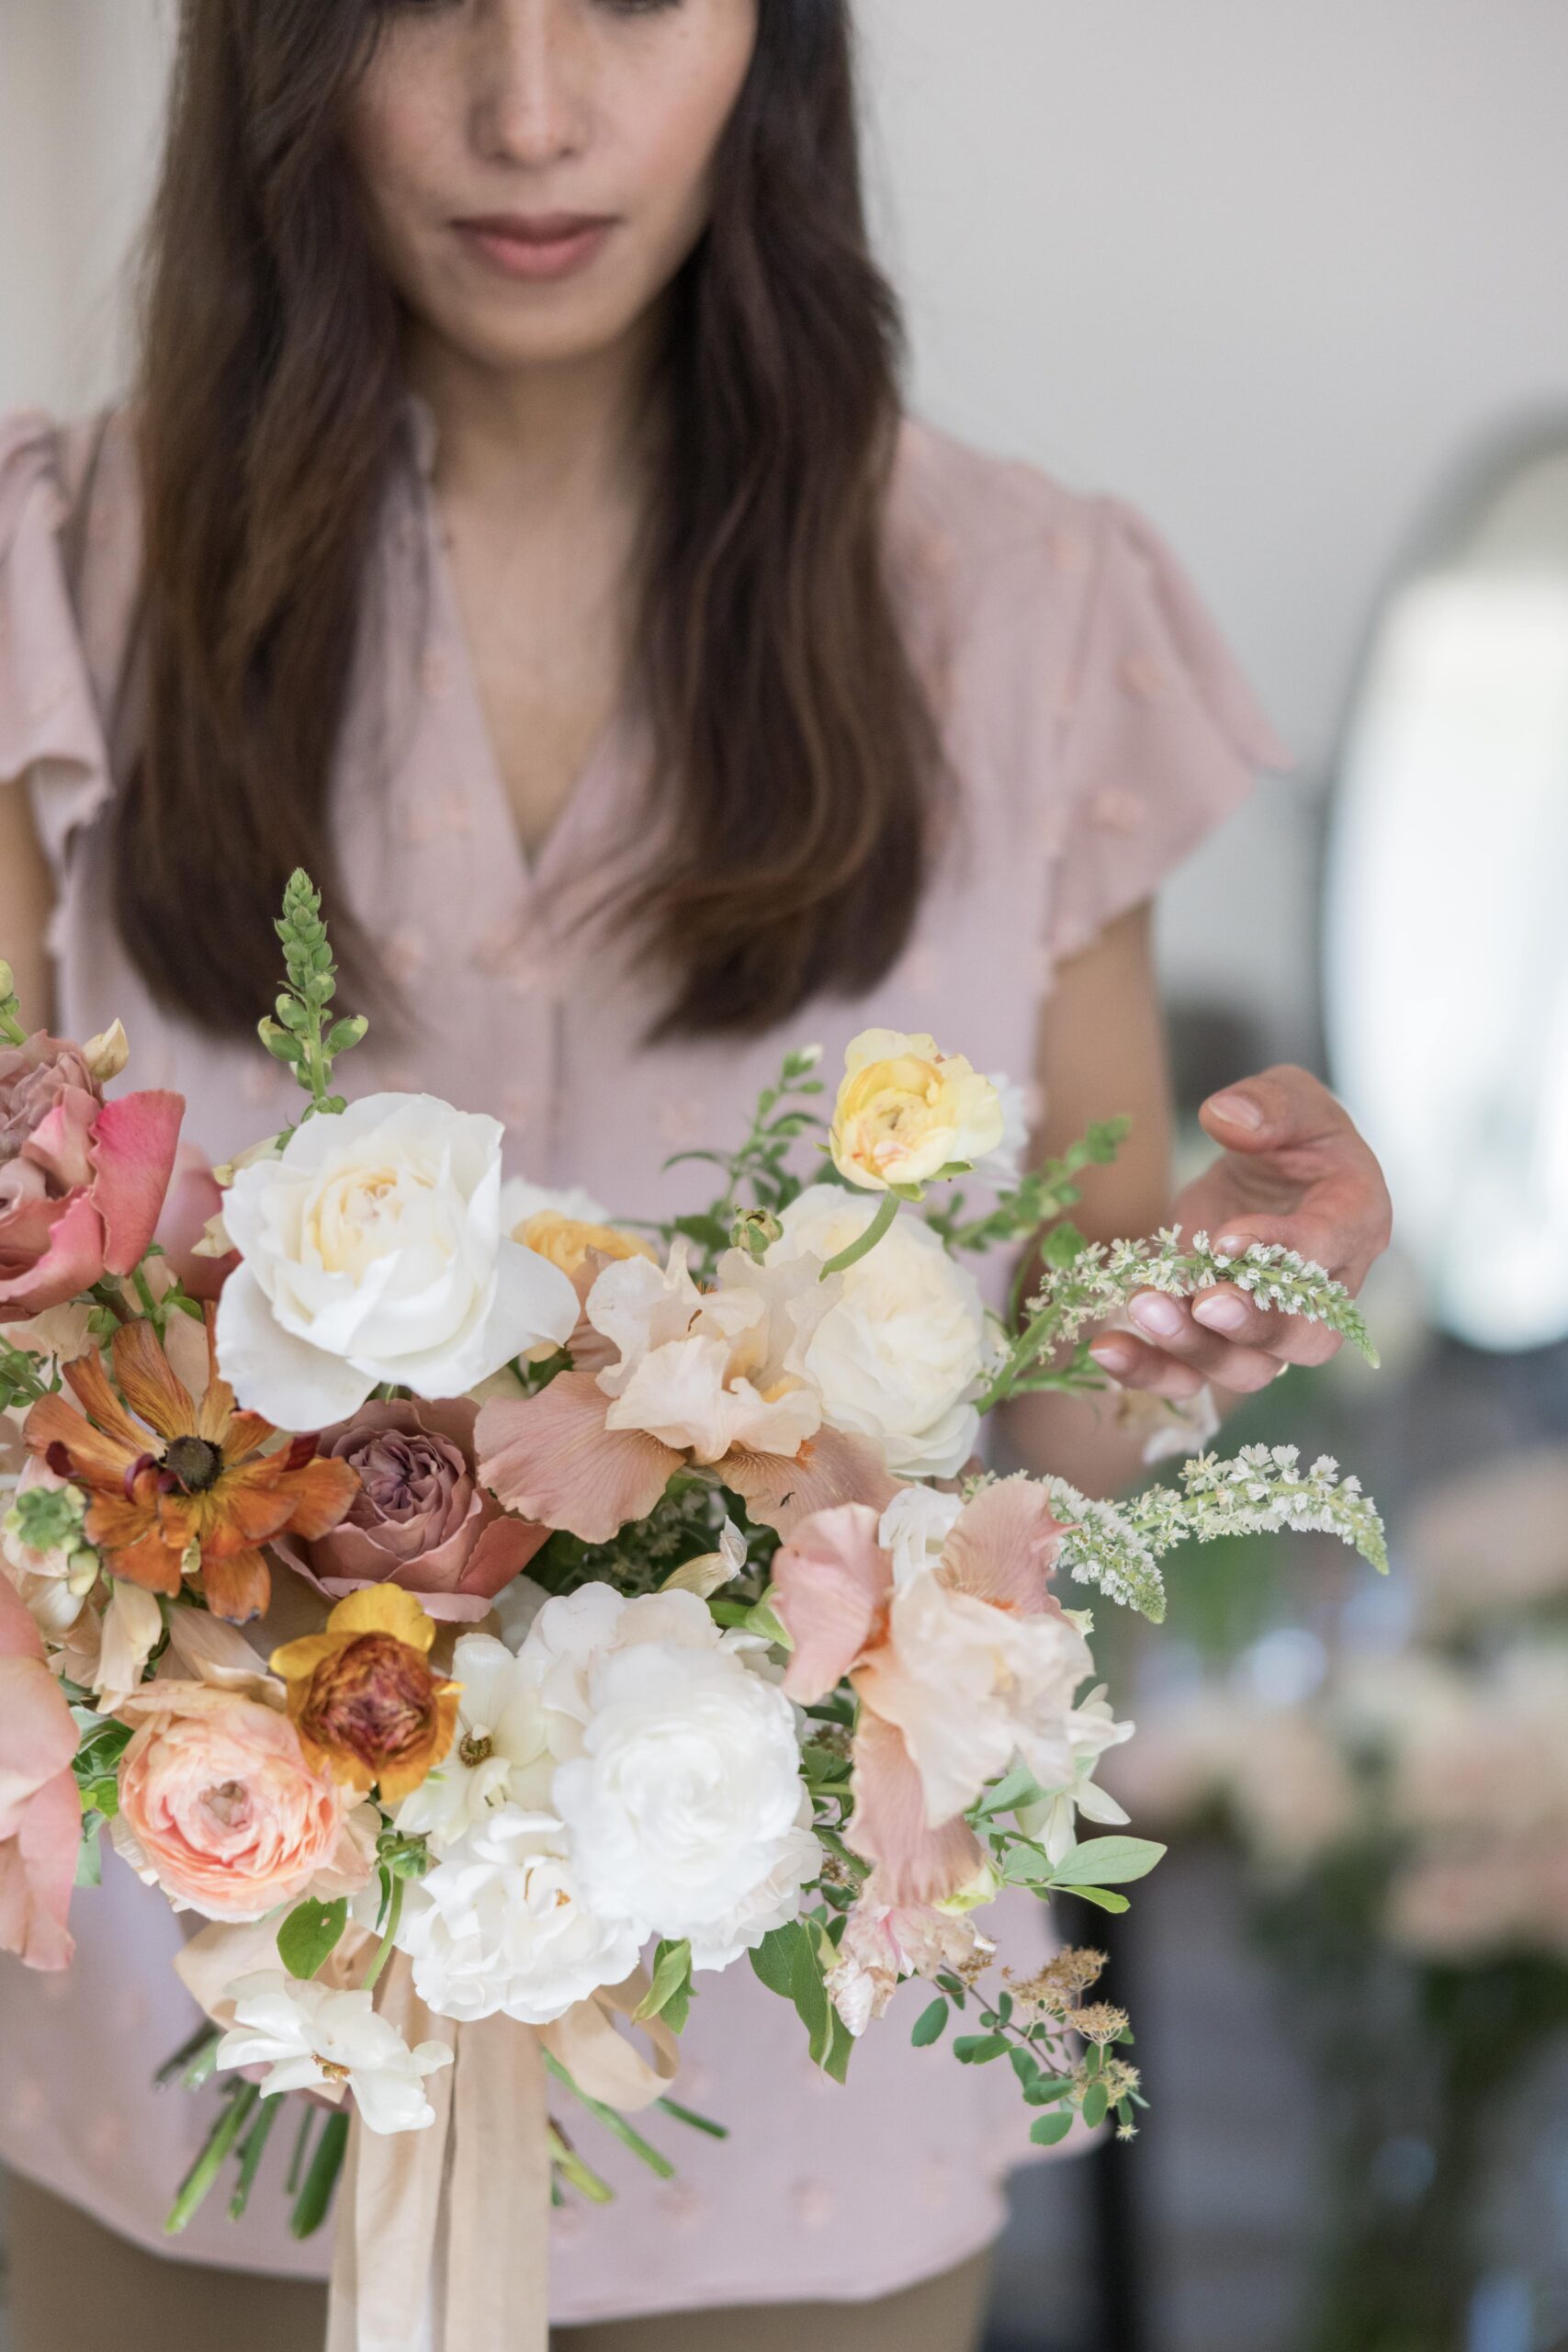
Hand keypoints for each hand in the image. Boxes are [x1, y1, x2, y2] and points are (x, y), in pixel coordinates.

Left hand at [1088, 1065, 1392, 1402]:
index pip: (1329, 1249)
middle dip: (1253, 1325)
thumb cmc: (1287, 1129)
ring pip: (1248, 1368)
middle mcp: (1325, 1288)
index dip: (1283, 1249)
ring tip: (1143, 1306)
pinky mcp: (1219, 1337)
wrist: (1262, 1167)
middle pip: (1305, 1337)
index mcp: (1355, 1220)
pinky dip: (1150, 1370)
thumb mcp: (1288, 1095)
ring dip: (1194, 1347)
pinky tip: (1107, 1348)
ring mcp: (1271, 1324)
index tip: (1227, 1237)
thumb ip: (1269, 1103)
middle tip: (1202, 1301)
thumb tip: (1227, 1118)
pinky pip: (1192, 1375)